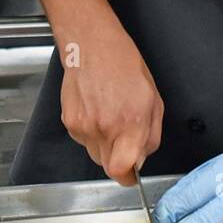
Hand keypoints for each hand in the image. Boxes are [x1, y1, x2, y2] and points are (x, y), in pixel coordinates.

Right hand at [58, 19, 162, 185]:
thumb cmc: (123, 65)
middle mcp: (104, 128)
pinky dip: (90, 131)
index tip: (132, 174)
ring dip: (104, 144)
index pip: (121, 170)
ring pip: (95, 153)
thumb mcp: (153, 99)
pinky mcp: (69, 121)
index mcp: (129, 123)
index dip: (128, 177)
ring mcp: (83, 126)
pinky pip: (82, 139)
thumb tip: (141, 158)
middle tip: (124, 135)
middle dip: (118, 158)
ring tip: (108, 115)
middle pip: (108, 166)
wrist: (91, 45)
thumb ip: (151, 135)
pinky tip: (96, 109)